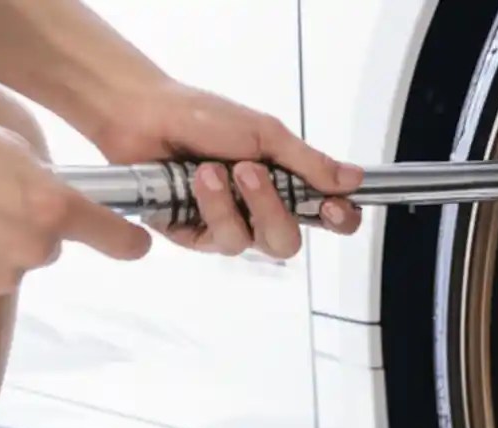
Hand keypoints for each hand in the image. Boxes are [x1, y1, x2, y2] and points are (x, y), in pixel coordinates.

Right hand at [0, 116, 149, 312]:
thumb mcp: (9, 151)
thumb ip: (45, 186)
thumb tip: (60, 204)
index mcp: (51, 208)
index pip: (115, 237)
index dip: (125, 240)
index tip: (135, 243)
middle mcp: (32, 248)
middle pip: (47, 247)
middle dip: (24, 230)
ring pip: (9, 265)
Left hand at [92, 80, 362, 258]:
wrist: (144, 114)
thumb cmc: (204, 117)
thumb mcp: (265, 134)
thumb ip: (308, 162)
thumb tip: (353, 179)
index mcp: (286, 185)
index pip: (327, 216)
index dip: (339, 220)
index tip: (335, 208)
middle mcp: (260, 212)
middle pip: (289, 242)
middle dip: (274, 212)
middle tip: (255, 174)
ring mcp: (228, 226)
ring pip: (251, 243)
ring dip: (233, 205)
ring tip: (212, 170)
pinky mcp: (194, 236)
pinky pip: (216, 239)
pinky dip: (209, 207)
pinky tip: (196, 180)